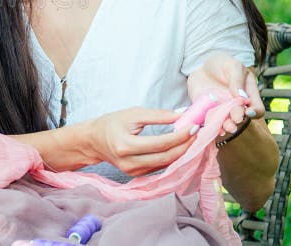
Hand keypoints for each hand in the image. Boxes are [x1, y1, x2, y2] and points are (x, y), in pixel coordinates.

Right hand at [81, 107, 196, 176]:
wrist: (93, 140)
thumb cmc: (111, 123)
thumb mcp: (133, 114)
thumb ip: (158, 115)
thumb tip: (182, 116)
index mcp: (125, 145)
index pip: (160, 143)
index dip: (179, 136)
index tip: (194, 127)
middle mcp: (129, 162)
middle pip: (165, 157)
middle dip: (185, 146)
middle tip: (197, 134)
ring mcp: (132, 171)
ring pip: (165, 164)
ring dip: (181, 152)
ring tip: (191, 139)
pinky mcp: (136, 175)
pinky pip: (159, 167)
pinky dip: (171, 157)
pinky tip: (179, 147)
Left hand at [187, 52, 264, 134]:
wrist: (202, 66)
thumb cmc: (222, 64)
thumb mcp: (232, 66)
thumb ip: (237, 79)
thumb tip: (241, 97)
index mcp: (247, 95)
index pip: (257, 109)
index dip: (255, 112)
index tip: (248, 111)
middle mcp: (235, 106)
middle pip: (240, 118)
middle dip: (237, 120)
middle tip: (234, 120)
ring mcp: (221, 110)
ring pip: (225, 123)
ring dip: (225, 127)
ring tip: (223, 129)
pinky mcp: (206, 111)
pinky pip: (208, 121)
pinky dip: (208, 125)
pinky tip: (208, 127)